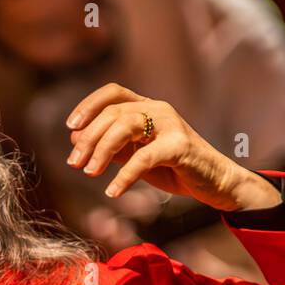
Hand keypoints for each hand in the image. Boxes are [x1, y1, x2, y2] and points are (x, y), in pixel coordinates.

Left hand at [65, 83, 281, 211]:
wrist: (214, 183)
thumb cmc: (174, 168)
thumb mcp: (136, 155)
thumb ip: (111, 146)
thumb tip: (75, 138)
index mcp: (147, 107)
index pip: (113, 93)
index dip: (89, 105)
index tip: (71, 128)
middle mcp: (158, 110)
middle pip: (114, 112)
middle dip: (89, 138)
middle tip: (74, 162)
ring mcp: (171, 125)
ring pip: (126, 126)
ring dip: (102, 150)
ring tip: (90, 173)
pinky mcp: (180, 146)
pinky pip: (143, 158)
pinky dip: (124, 176)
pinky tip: (113, 191)